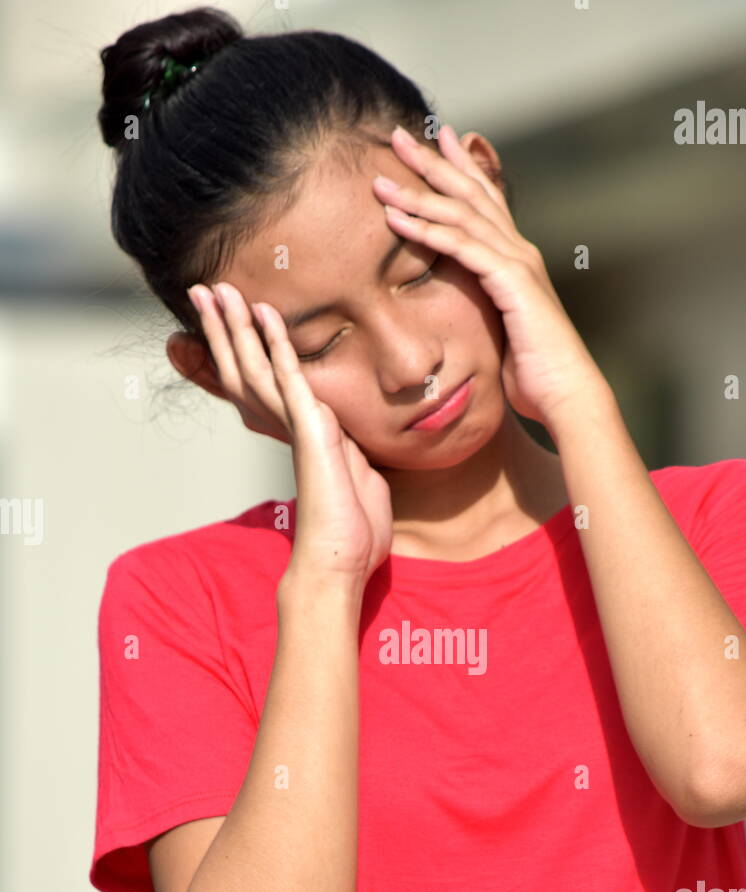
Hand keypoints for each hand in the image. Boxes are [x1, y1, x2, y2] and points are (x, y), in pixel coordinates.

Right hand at [187, 282, 392, 584]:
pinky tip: (266, 314)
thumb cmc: (353, 533)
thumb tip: (348, 442)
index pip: (263, 383)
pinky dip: (279, 344)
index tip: (231, 317)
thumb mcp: (357, 479)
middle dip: (224, 328)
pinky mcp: (311, 431)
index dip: (244, 349)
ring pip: (256, 366)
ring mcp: (296, 427)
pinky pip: (293, 378)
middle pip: (245, 367)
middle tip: (203, 290)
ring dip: (237, 325)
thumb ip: (347, 452)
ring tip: (216, 289)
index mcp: (299, 435)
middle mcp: (288, 427)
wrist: (341, 563)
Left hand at [371, 123, 596, 433]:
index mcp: (518, 260)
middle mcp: (520, 251)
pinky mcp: (511, 281)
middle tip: (398, 134)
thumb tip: (465, 312)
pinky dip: (427, 230)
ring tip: (381, 177)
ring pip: (461, 214)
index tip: (435, 141)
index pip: (485, 202)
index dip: (459, 168)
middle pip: (471, 193)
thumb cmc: (535, 374)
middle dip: (433, 161)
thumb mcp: (504, 332)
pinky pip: (461, 247)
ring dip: (418, 192)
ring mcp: (517, 263)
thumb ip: (487, 309)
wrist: (566, 393)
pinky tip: (397, 220)